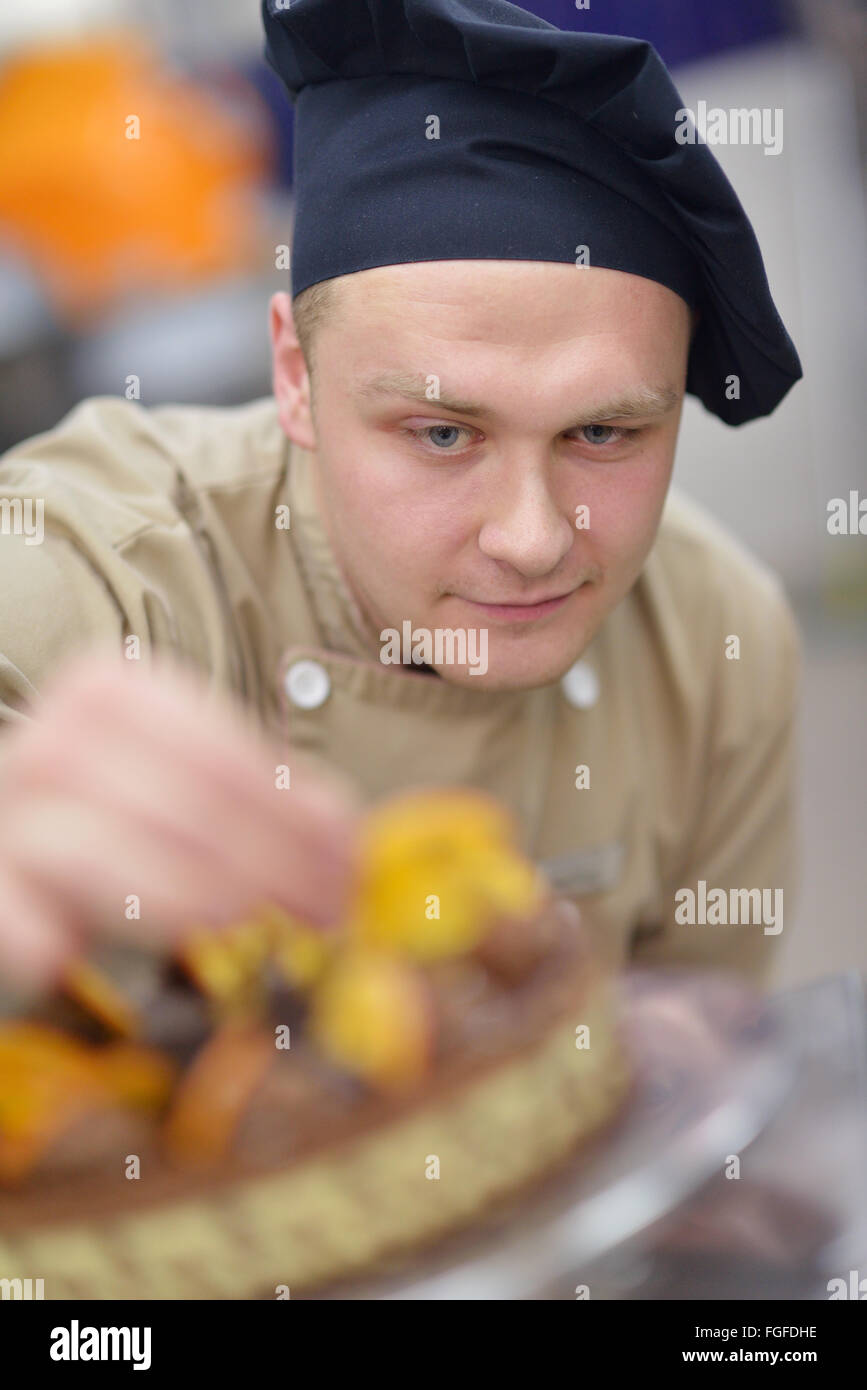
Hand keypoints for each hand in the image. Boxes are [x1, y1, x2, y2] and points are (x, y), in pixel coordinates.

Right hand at [0, 650, 360, 990]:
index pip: (223, 760)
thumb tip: (336, 833)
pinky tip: (60, 953)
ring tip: (243, 926)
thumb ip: (264, 797)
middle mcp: (53, 742)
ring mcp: (7, 813)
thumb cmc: (118, 811)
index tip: (342, 872)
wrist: (19, 832)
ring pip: (103, 851)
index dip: (294, 823)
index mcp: (112, 695)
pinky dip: (32, 931)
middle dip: (269, 866)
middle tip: (324, 915)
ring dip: (188, 899)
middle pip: (182, 805)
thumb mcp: (188, 779)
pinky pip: (8, 907)